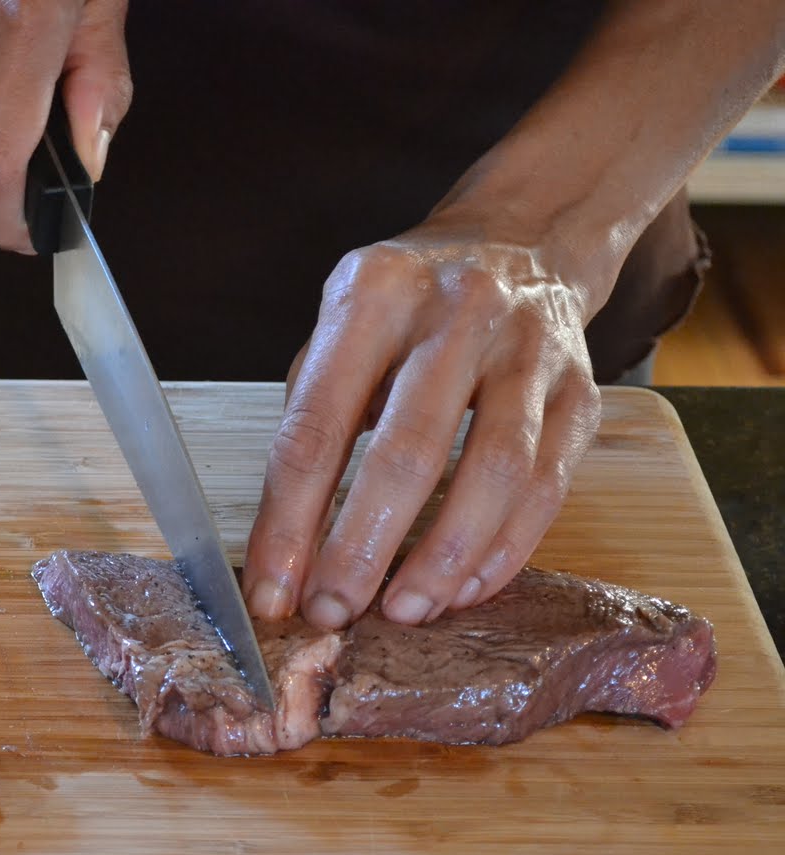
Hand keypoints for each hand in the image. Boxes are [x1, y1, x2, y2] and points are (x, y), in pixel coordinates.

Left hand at [241, 222, 603, 629]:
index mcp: (374, 295)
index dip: (290, 518)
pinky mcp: (583, 390)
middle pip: (408, 453)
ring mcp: (531, 349)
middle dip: (363, 548)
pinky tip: (461, 588)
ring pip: (493, 474)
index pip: (318, 425)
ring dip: (442, 560)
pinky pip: (547, 486)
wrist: (519, 242)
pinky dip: (503, 550)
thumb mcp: (338, 334)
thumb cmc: (405, 309)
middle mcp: (458, 313)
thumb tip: (285, 554)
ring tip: (403, 610)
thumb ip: (310, 430)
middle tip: (334, 611)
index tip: (272, 589)